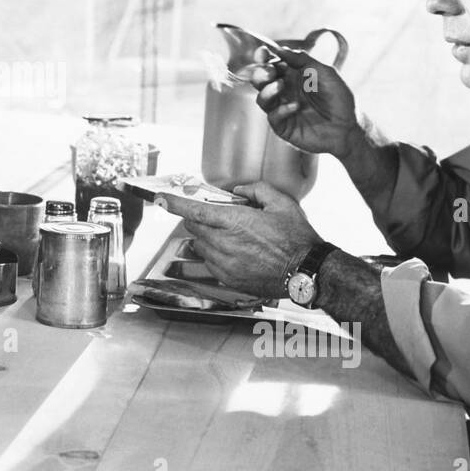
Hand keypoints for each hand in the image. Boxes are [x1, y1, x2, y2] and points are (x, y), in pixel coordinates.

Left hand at [157, 182, 322, 297]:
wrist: (307, 272)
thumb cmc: (297, 238)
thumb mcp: (282, 204)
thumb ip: (256, 190)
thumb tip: (238, 190)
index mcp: (234, 221)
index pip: (194, 211)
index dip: (174, 203)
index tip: (162, 199)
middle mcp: (224, 243)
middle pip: (193, 227)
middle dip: (198, 218)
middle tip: (215, 216)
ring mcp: (224, 264)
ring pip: (200, 246)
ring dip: (206, 237)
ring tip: (229, 236)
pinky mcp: (228, 279)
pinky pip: (209, 264)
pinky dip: (214, 255)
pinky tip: (235, 253)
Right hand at [249, 45, 360, 158]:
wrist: (349, 127)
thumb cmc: (339, 98)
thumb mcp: (325, 72)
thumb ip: (303, 60)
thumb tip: (281, 49)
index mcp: (292, 76)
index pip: (271, 64)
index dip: (264, 57)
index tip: (263, 52)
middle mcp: (285, 92)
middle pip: (261, 81)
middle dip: (260, 74)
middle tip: (270, 72)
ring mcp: (283, 109)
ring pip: (262, 99)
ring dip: (267, 91)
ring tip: (280, 86)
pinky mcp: (284, 127)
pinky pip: (273, 117)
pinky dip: (281, 110)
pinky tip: (296, 106)